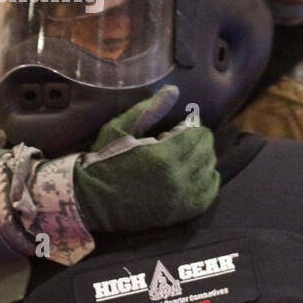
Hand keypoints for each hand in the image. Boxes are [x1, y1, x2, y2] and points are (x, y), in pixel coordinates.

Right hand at [73, 85, 219, 233]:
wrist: (93, 199)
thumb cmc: (105, 160)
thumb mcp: (121, 129)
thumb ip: (149, 109)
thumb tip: (173, 90)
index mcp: (163, 155)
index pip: (197, 134)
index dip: (192, 126)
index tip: (183, 125)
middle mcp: (176, 177)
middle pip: (206, 151)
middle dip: (199, 140)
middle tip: (186, 138)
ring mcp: (180, 197)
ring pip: (209, 170)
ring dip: (204, 158)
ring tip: (190, 154)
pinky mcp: (179, 212)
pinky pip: (208, 196)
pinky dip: (209, 182)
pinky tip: (202, 173)